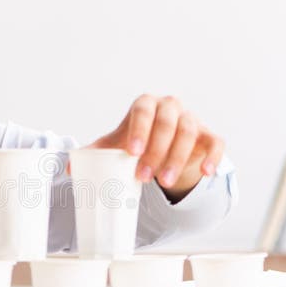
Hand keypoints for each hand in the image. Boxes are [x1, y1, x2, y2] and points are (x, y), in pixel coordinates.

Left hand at [88, 94, 224, 201]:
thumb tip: (69, 167)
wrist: (163, 149)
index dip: (139, 129)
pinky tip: (205, 173)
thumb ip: (94, 153)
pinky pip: (216, 142)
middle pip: (167, 122)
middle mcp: (170, 107)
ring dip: (177, 158)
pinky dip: (212, 157)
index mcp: (145, 105)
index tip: (131, 153)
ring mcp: (192, 119)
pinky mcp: (208, 135)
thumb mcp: (115, 145)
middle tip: (144, 177)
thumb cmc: (137, 144)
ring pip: (189, 133)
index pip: (143, 110)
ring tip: (164, 181)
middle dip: (156, 150)